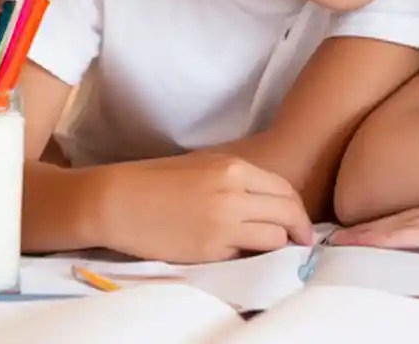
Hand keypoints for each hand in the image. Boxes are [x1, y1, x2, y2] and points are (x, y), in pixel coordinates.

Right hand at [99, 152, 313, 263]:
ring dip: (278, 244)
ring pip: (274, 238)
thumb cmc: (157, 180)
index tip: (300, 222)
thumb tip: (268, 198)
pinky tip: (242, 253)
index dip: (298, 209)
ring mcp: (223, 224)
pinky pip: (245, 255)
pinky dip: (249, 255)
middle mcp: (234, 194)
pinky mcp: (210, 250)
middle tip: (301, 240)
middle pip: (288, 213)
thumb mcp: (204, 164)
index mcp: (234, 168)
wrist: (118, 201)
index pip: (285, 190)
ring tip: (272, 248)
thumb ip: (238, 178)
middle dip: (299, 229)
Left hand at [329, 197, 418, 265]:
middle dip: (374, 227)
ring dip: (371, 232)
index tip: (372, 233)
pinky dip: (388, 235)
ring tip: (340, 241)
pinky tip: (366, 242)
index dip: (398, 224)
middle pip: (410, 218)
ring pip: (405, 223)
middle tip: (340, 237)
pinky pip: (418, 232)